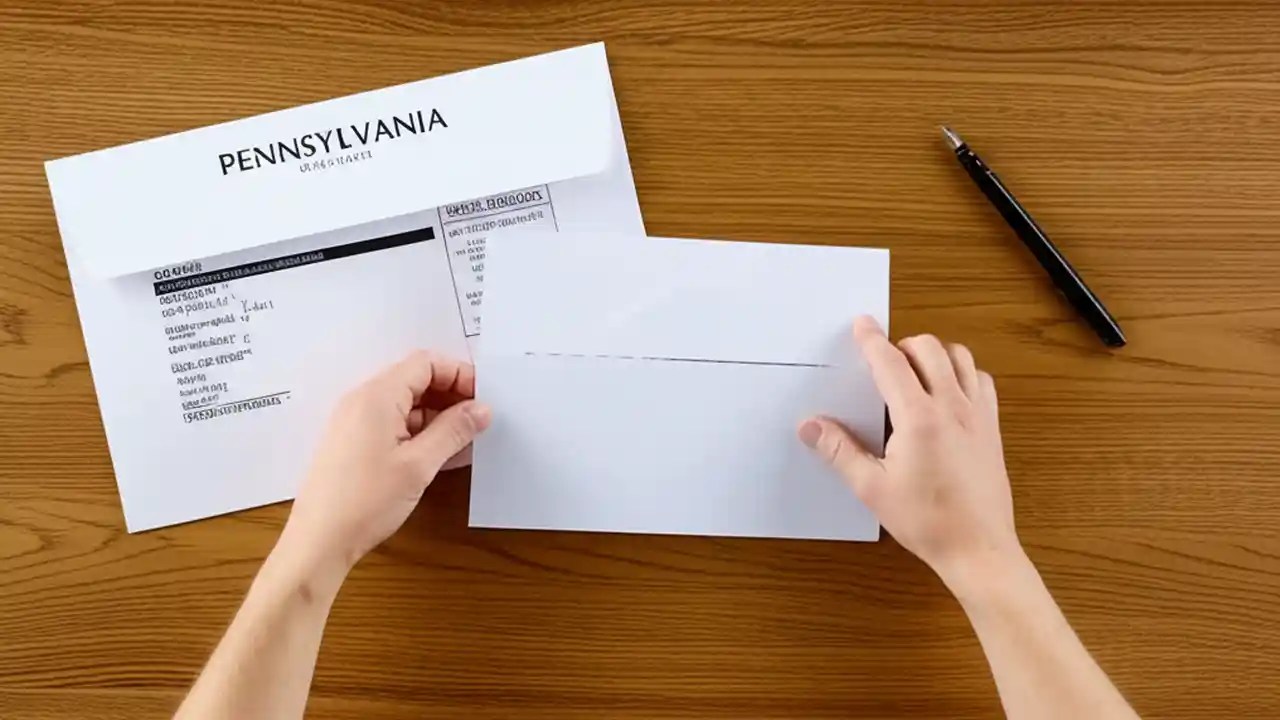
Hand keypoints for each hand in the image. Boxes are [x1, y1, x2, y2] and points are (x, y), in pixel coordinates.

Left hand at [279, 351, 491, 580]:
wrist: (319, 541)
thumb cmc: (364, 502)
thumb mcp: (419, 465)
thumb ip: (454, 431)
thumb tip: (481, 409)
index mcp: (377, 396)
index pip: (425, 363)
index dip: (459, 374)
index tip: (483, 397)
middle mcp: (362, 401)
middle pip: (415, 380)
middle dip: (451, 395)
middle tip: (479, 419)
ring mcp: (355, 422)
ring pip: (406, 404)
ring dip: (437, 416)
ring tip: (466, 440)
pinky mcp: (354, 442)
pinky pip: (393, 423)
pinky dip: (420, 432)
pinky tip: (441, 454)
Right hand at [798, 317, 1019, 586]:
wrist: (978, 549)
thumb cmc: (927, 521)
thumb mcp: (871, 488)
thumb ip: (838, 451)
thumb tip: (810, 426)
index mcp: (919, 418)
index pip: (890, 362)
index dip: (871, 340)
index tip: (861, 324)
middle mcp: (953, 407)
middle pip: (928, 348)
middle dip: (902, 345)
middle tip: (883, 363)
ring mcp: (978, 415)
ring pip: (960, 357)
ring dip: (935, 355)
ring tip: (914, 374)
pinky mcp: (993, 428)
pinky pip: (982, 381)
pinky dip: (963, 374)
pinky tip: (947, 394)